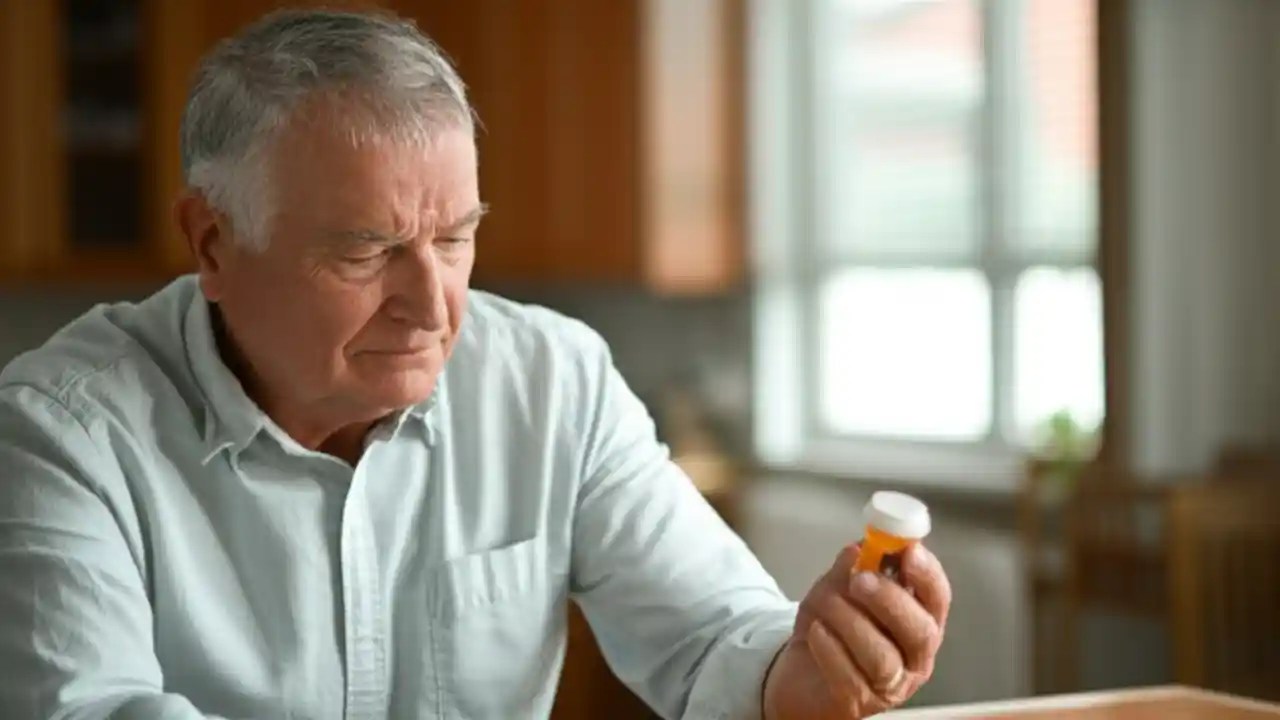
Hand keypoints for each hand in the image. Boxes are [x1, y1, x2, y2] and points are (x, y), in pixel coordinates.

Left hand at [763, 543, 950, 718]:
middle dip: (891, 600)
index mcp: (919, 620)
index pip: (939, 598)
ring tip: (826, 603)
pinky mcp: (858, 703)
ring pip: (883, 657)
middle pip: (920, 632)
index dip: (928, 575)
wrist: (800, 669)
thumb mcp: (838, 587)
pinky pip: (850, 677)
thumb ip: (852, 567)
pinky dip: (831, 649)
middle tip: (860, 579)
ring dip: (851, 622)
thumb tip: (861, 548)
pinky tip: (816, 630)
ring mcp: (890, 685)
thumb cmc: (832, 625)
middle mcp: (914, 657)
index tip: (908, 551)